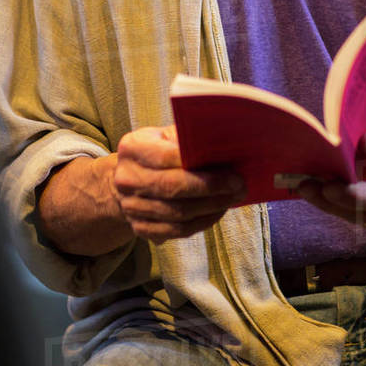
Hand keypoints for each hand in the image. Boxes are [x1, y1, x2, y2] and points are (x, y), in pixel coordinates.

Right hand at [112, 125, 245, 244]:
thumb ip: (187, 138)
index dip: (200, 166)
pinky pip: (176, 231)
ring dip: (211, 207)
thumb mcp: (165, 135)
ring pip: (177, 213)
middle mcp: (126, 178)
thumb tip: (224, 145)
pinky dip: (201, 223)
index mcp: (132, 147)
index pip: (167, 157)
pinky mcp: (139, 228)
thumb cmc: (157, 150)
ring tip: (233, 198)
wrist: (128, 177)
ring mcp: (131, 206)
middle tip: (239, 186)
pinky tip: (217, 212)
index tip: (232, 171)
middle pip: (173, 188)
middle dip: (211, 189)